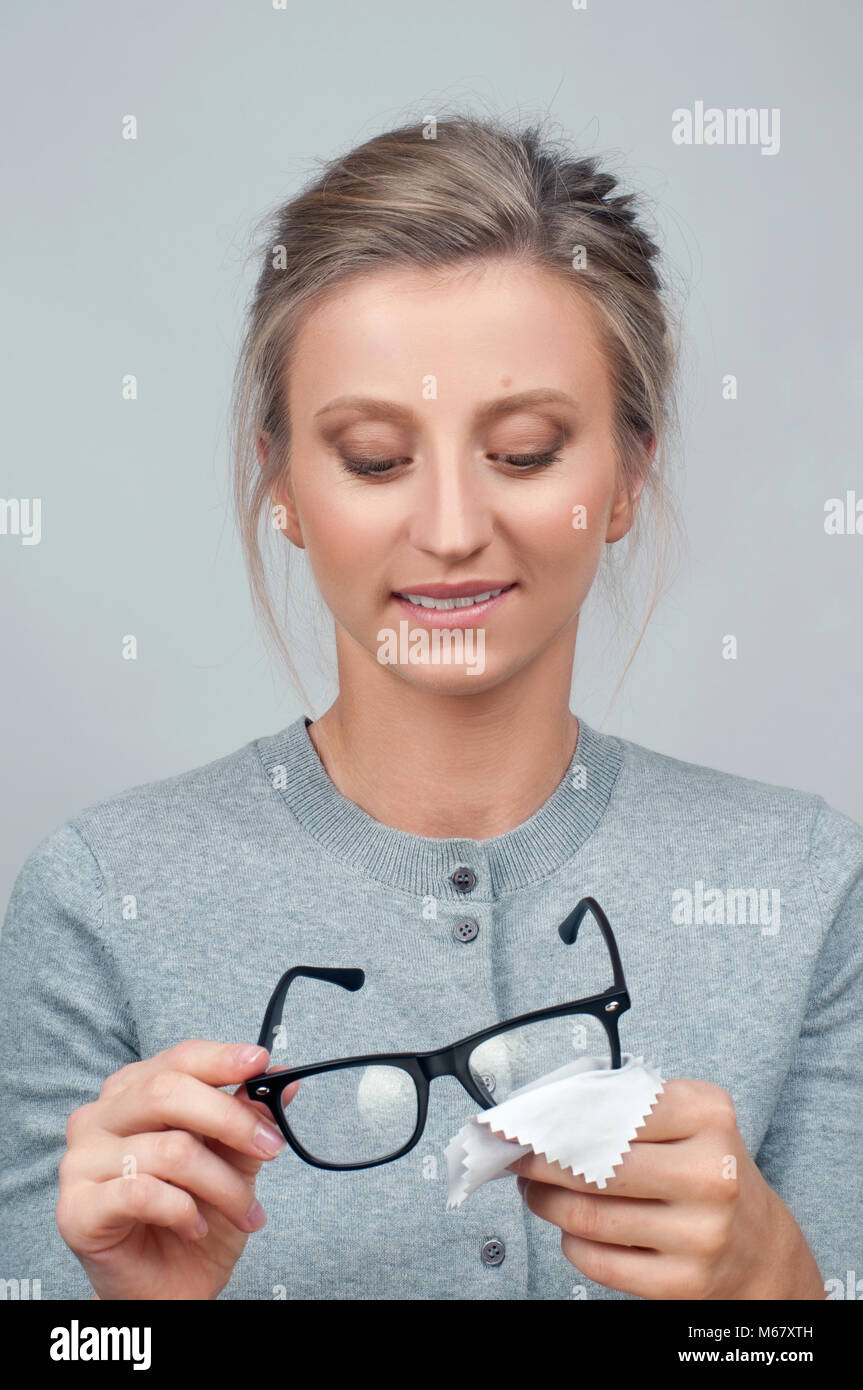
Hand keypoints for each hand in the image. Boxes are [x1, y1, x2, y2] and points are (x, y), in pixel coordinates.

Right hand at [57, 1039, 299, 1300]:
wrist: (167, 1289)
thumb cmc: (194, 1218)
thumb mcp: (232, 1162)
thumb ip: (248, 1120)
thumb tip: (281, 1082)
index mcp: (131, 1093)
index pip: (177, 1059)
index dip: (221, 1058)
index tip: (260, 1063)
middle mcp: (99, 1119)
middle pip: (167, 1092)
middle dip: (231, 1120)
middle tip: (271, 1147)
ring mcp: (81, 1163)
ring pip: (168, 1149)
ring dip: (222, 1184)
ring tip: (242, 1211)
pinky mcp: (76, 1209)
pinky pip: (142, 1192)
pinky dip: (183, 1210)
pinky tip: (194, 1226)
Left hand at [508, 1077, 825, 1299]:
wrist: (758, 1246)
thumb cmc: (706, 1168)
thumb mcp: (687, 1119)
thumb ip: (629, 1105)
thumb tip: (548, 1113)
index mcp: (709, 1117)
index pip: (613, 1108)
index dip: (559, 1116)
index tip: (527, 1119)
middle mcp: (711, 1175)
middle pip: (594, 1165)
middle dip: (539, 1160)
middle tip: (515, 1154)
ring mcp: (700, 1234)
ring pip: (587, 1217)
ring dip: (545, 1200)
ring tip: (534, 1188)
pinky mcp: (682, 1282)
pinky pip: (598, 1261)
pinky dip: (571, 1241)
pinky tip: (571, 1228)